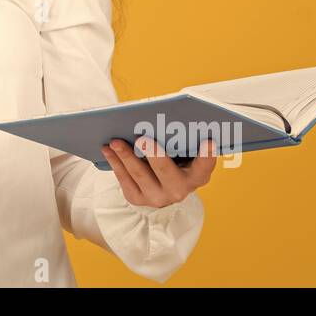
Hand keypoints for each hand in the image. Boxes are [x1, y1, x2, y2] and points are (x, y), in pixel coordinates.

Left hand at [100, 136, 217, 208]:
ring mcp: (158, 197)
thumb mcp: (183, 152)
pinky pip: (124, 180)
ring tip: (115, 141)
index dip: (207, 155)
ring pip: (140, 174)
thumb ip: (180, 139)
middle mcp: (179, 190)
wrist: (160, 187)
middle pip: (166, 171)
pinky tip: (107, 150)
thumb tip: (162, 116)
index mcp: (196, 176)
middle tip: (142, 139)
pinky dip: (115, 162)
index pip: (204, 166)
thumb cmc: (174, 159)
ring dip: (126, 155)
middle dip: (153, 154)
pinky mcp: (138, 199)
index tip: (208, 141)